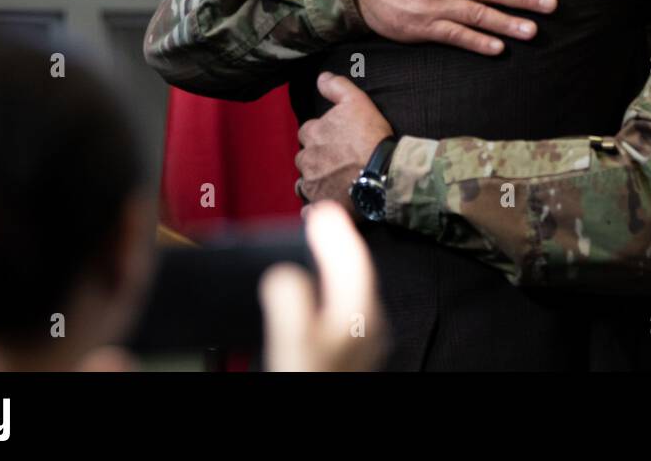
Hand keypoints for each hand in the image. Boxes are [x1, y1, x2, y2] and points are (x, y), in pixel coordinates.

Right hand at [260, 202, 387, 371]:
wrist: (315, 438)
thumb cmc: (308, 384)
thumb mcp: (294, 346)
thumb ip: (291, 306)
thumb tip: (286, 274)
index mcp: (357, 320)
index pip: (353, 263)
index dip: (337, 234)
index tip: (322, 211)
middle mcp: (364, 331)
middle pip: (355, 275)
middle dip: (337, 246)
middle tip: (320, 221)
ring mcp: (356, 348)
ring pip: (350, 294)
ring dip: (333, 269)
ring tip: (315, 249)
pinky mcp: (343, 361)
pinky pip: (339, 313)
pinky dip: (326, 294)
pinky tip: (312, 298)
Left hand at [295, 73, 393, 210]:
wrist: (383, 171)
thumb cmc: (371, 136)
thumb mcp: (358, 102)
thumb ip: (337, 87)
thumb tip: (321, 77)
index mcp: (312, 134)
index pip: (307, 132)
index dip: (321, 135)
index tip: (335, 139)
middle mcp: (307, 159)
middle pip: (304, 158)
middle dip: (316, 159)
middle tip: (337, 160)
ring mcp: (312, 184)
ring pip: (305, 182)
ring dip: (315, 181)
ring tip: (335, 181)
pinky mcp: (319, 204)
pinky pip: (308, 209)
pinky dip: (313, 208)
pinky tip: (324, 204)